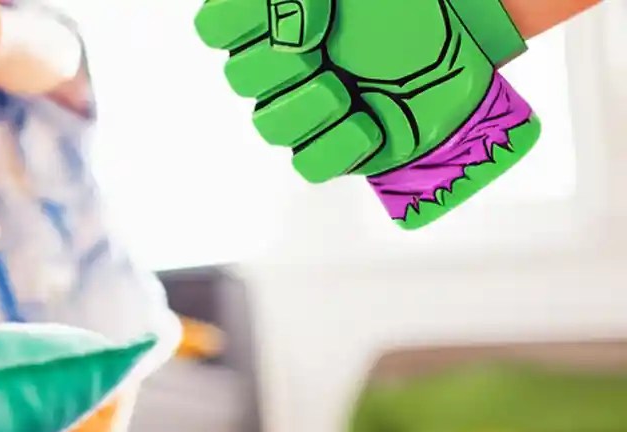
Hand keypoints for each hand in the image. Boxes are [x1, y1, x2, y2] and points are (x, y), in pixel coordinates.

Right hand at [199, 0, 501, 181]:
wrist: (466, 33)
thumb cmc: (408, 3)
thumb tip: (286, 16)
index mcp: (270, 18)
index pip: (215, 27)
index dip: (249, 17)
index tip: (313, 6)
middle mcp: (278, 64)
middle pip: (240, 77)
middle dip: (286, 61)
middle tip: (328, 44)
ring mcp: (303, 109)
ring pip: (269, 124)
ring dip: (310, 104)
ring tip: (347, 90)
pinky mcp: (334, 147)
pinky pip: (309, 164)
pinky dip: (339, 144)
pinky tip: (370, 121)